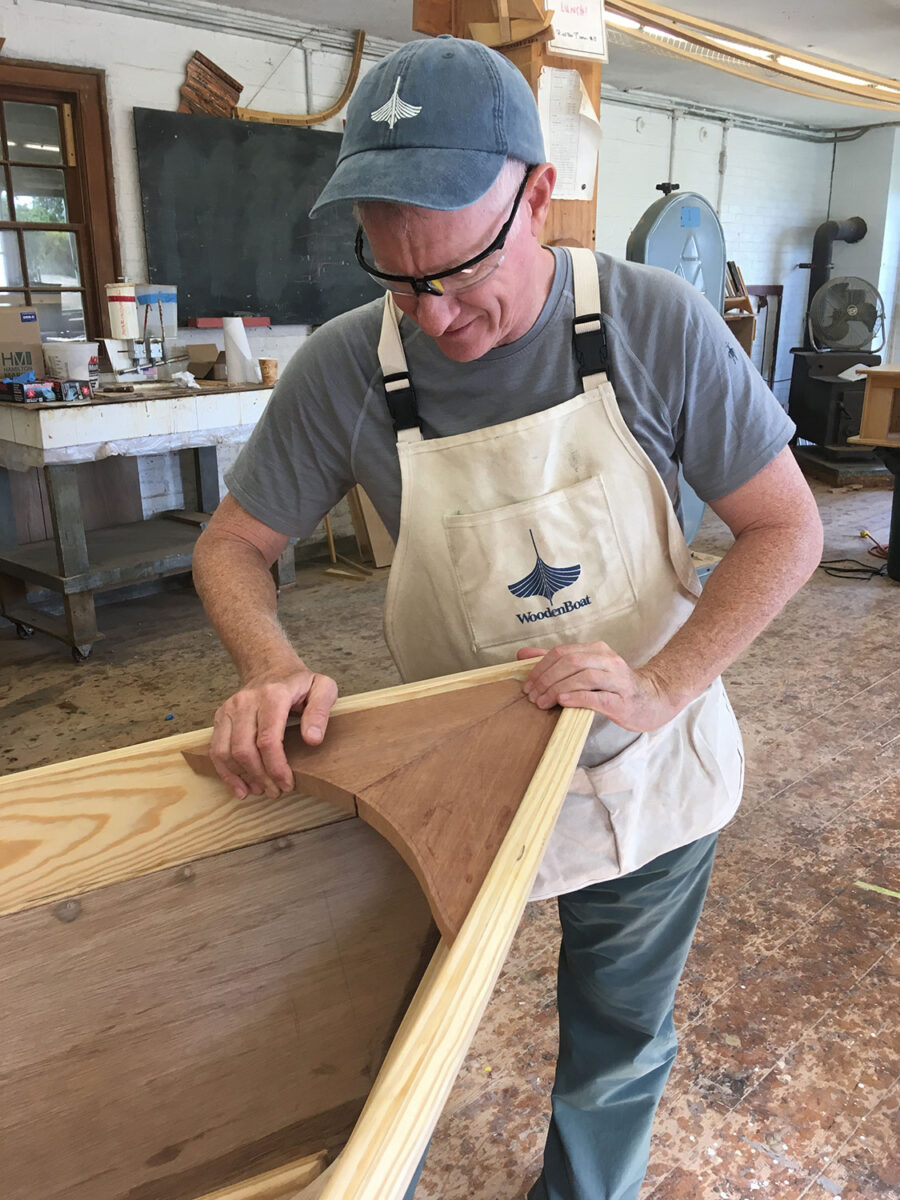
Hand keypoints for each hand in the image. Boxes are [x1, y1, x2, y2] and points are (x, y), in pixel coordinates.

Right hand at [209, 665, 337, 799]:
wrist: (270, 666)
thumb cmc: (299, 682)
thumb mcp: (323, 688)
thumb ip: (320, 712)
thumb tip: (312, 739)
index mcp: (273, 696)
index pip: (268, 740)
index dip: (276, 767)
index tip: (287, 783)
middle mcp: (246, 701)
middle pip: (244, 750)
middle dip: (260, 777)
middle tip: (276, 791)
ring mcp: (230, 709)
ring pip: (226, 752)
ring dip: (241, 777)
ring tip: (260, 791)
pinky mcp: (221, 717)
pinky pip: (216, 750)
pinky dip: (225, 772)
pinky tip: (239, 787)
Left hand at [517, 643, 682, 731]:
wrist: (649, 701)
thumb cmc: (612, 687)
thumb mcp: (585, 670)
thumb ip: (555, 661)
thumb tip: (522, 654)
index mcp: (596, 650)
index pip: (562, 652)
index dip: (540, 667)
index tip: (528, 684)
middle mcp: (608, 660)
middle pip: (571, 662)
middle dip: (546, 678)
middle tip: (532, 695)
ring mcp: (617, 679)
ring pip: (583, 676)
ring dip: (558, 689)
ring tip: (542, 702)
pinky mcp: (622, 700)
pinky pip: (597, 696)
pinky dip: (577, 697)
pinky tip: (562, 701)